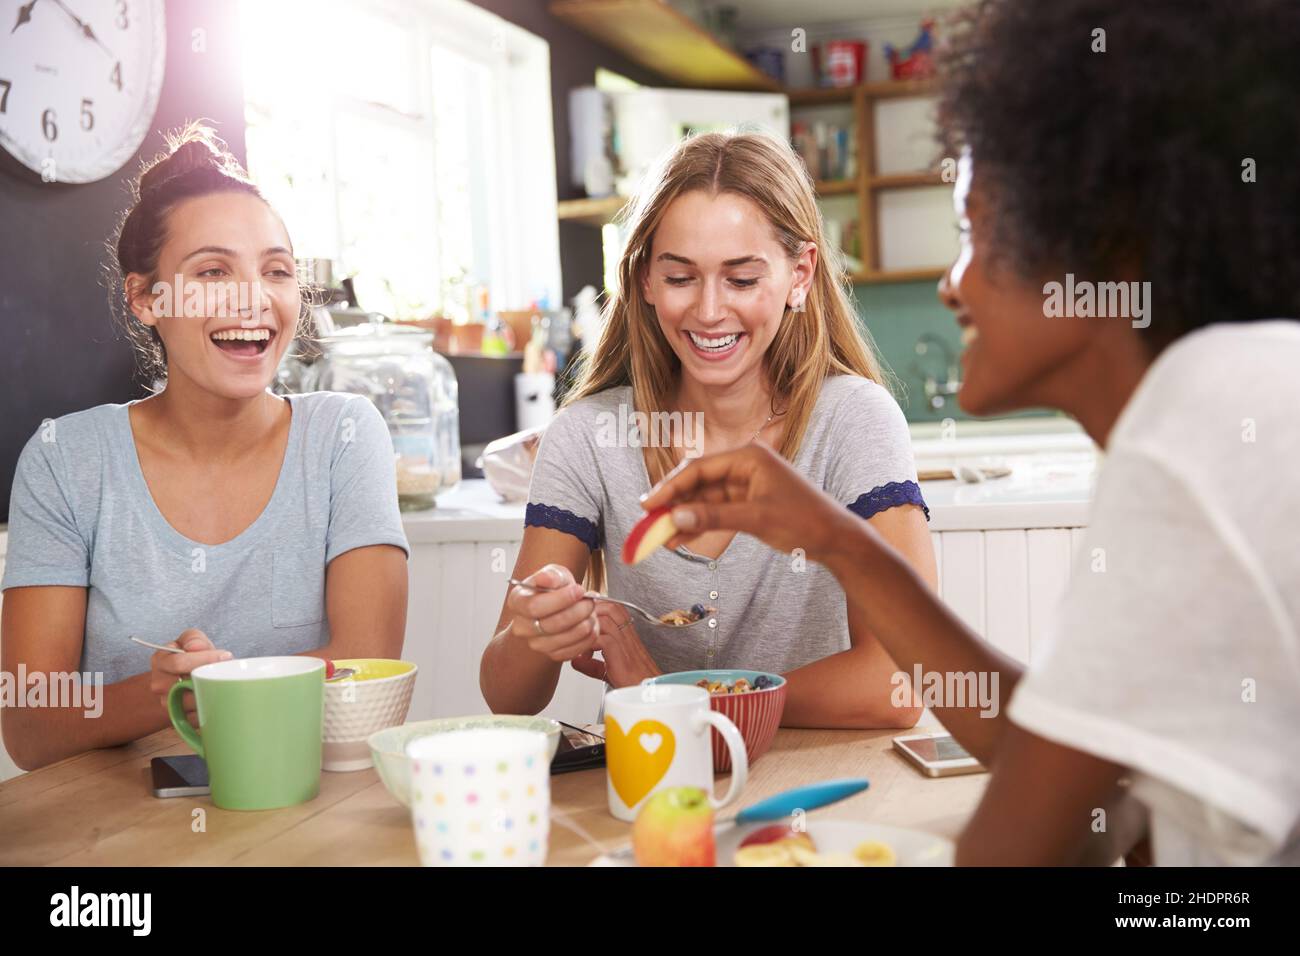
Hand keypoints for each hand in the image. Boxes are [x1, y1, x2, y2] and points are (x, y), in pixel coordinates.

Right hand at [149, 628, 230, 721]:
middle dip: (210, 678)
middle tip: (228, 672)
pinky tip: (220, 698)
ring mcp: (167, 703)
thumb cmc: (192, 655)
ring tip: (225, 683)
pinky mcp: (178, 717)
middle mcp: (159, 684)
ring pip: (192, 703)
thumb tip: (195, 647)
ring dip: (212, 694)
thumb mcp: (192, 639)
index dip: (204, 659)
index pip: (178, 663)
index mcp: (159, 661)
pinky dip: (210, 709)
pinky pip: (197, 717)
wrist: (187, 675)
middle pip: (185, 685)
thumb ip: (193, 638)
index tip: (224, 656)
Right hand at [505, 564, 598, 662]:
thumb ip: (551, 575)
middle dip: (577, 611)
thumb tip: (547, 579)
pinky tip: (591, 623)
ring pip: (564, 638)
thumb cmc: (552, 589)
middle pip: (551, 624)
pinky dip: (588, 637)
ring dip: (585, 624)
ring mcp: (536, 644)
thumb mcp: (553, 574)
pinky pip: (574, 650)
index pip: (534, 606)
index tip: (579, 590)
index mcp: (517, 602)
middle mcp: (522, 627)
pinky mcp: (553, 655)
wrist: (555, 607)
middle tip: (590, 601)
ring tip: (591, 611)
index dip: (561, 599)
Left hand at [571, 603, 661, 687]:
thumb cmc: (633, 684)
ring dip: (587, 625)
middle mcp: (628, 635)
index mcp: (627, 635)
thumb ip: (592, 664)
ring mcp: (626, 644)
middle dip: (590, 612)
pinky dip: (588, 643)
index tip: (579, 617)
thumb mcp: (609, 670)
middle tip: (576, 624)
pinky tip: (583, 655)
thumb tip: (575, 660)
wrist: (647, 697)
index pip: (613, 607)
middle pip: (610, 606)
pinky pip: (602, 639)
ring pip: (606, 618)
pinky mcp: (621, 656)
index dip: (595, 607)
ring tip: (577, 639)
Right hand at [641, 443, 859, 564]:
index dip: (671, 487)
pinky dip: (700, 523)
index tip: (648, 505)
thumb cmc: (804, 521)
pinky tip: (680, 538)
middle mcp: (745, 465)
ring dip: (684, 516)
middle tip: (648, 520)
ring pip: (704, 499)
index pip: (700, 468)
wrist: (835, 539)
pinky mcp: (748, 503)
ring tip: (660, 536)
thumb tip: (674, 519)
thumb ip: (713, 517)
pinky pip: (716, 511)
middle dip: (673, 502)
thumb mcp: (756, 519)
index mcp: (748, 456)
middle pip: (698, 482)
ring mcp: (746, 485)